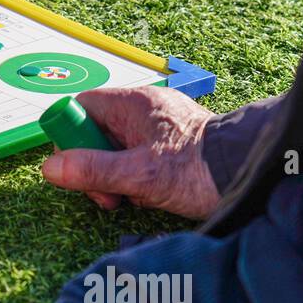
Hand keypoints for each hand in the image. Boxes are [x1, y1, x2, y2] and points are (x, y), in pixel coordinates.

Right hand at [40, 86, 220, 218]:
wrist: (251, 173)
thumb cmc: (199, 169)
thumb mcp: (139, 175)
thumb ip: (93, 171)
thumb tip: (51, 168)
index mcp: (133, 104)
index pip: (80, 106)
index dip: (70, 135)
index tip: (77, 165)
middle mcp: (143, 110)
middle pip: (95, 133)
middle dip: (94, 167)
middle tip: (108, 195)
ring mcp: (157, 127)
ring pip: (115, 150)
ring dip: (116, 177)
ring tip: (134, 197)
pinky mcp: (170, 145)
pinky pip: (136, 158)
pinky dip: (136, 179)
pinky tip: (150, 194)